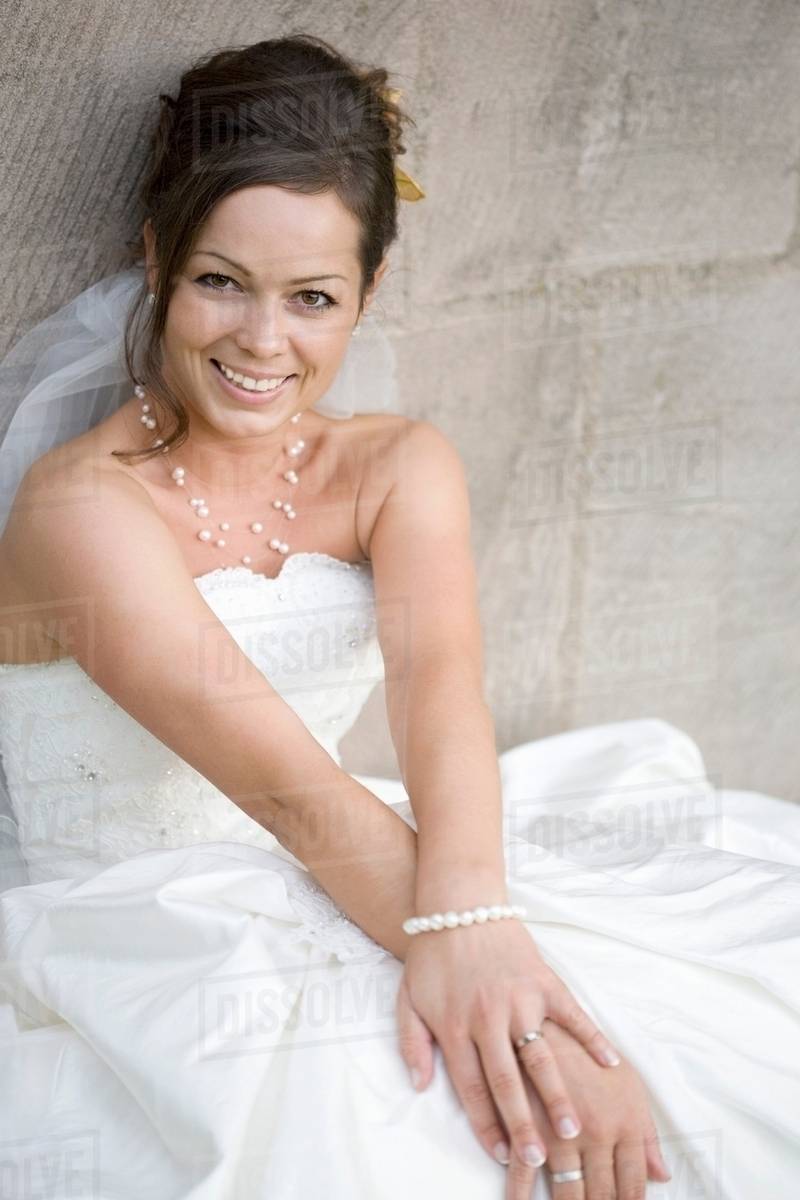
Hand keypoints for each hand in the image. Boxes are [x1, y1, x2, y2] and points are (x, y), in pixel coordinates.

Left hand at [396, 918, 622, 1171]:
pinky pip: (573, 1016)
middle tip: (541, 1162)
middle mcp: (489, 1018)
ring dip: (559, 1096)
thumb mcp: (407, 1000)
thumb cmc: (432, 955)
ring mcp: (520, 998)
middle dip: (525, 1127)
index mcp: (455, 1027)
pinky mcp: (544, 980)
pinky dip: (594, 1040)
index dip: (488, 1127)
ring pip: (542, 1057)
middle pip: (509, 1084)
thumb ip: (412, 1045)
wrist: (458, 904)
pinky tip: (611, 1066)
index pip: (473, 1089)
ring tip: (575, 1129)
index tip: (503, 1157)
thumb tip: (422, 1087)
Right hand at [505, 1018, 671, 1199]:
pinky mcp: (528, 1122)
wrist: (545, 1017)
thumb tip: (662, 1175)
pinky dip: (521, 1192)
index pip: (634, 1184)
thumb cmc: (589, 1051)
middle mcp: (597, 1132)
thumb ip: (647, 1134)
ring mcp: (561, 1131)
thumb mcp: (629, 1084)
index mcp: (625, 1122)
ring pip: (569, 1192)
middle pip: (603, 1194)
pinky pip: (524, 1170)